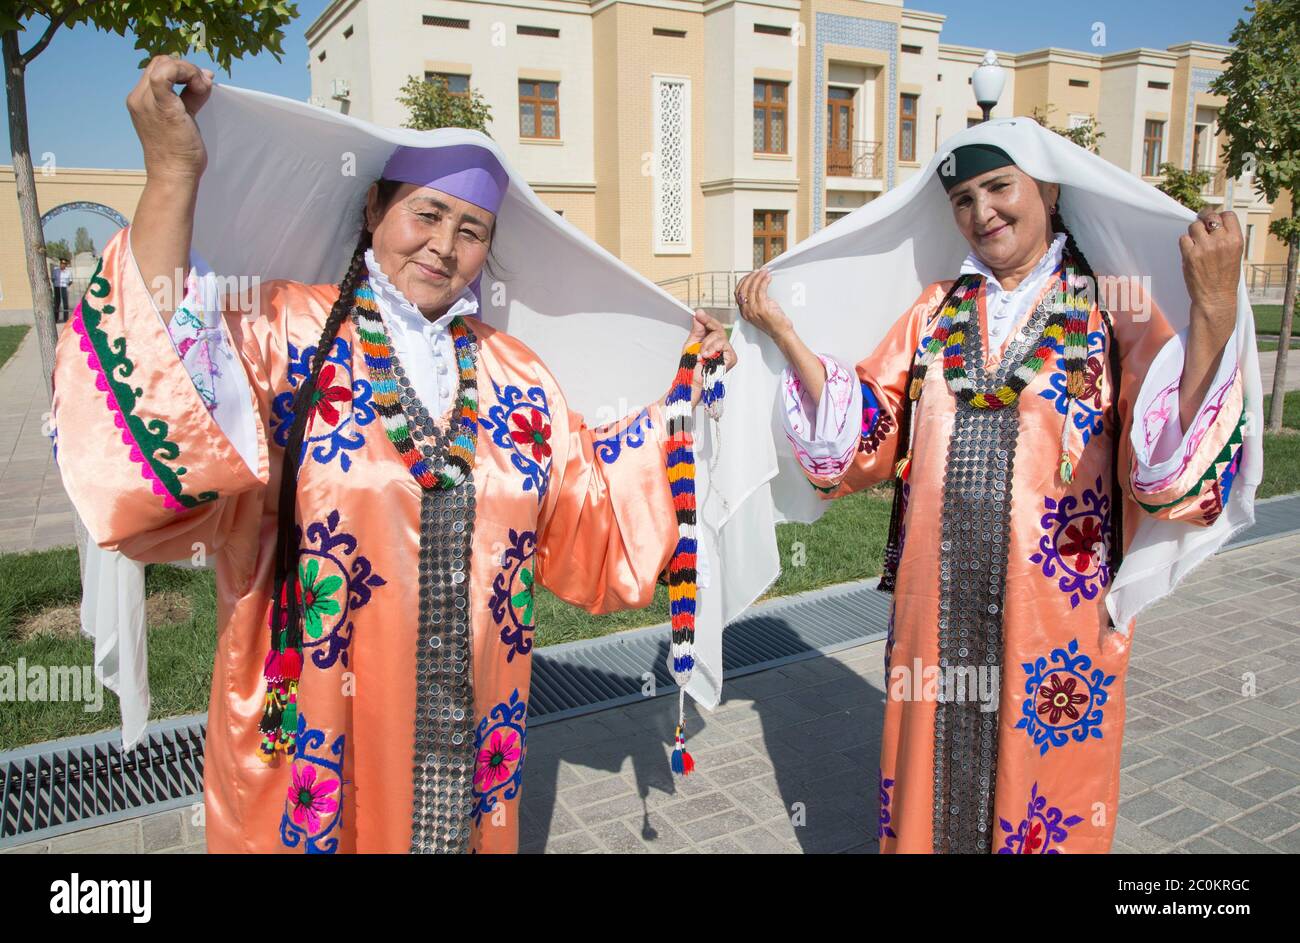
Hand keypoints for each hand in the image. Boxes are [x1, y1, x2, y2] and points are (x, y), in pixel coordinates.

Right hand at [126, 55, 213, 183]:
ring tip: (202, 88)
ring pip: (164, 63)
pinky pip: (166, 73)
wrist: (174, 176)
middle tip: (202, 86)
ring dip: (189, 70)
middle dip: (186, 68)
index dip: (180, 70)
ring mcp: (146, 102)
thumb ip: (192, 96)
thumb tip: (206, 76)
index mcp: (141, 100)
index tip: (199, 84)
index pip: (158, 69)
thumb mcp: (185, 118)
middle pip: (160, 62)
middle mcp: (139, 98)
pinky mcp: (161, 107)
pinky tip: (200, 86)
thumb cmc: (180, 154)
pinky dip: (187, 72)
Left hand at [670, 310, 736, 409]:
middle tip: (698, 347)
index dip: (707, 319)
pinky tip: (707, 357)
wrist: (691, 381)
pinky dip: (715, 349)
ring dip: (708, 345)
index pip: (714, 326)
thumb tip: (699, 314)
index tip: (699, 313)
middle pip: (718, 330)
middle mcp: (721, 345)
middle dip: (706, 336)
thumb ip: (697, 329)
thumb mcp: (691, 344)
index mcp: (712, 340)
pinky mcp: (732, 359)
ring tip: (701, 355)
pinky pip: (725, 346)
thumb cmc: (690, 366)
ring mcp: (727, 352)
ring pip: (721, 337)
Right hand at [735, 268, 793, 341]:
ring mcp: (753, 310)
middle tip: (759, 271)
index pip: (737, 292)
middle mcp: (746, 311)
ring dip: (758, 277)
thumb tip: (756, 283)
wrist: (780, 332)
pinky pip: (761, 290)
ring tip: (765, 272)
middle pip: (743, 288)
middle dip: (751, 277)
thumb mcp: (760, 308)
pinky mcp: (762, 308)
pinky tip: (768, 277)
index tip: (751, 274)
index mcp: (743, 311)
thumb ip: (755, 299)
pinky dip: (764, 281)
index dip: (743, 281)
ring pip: (752, 288)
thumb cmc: (773, 320)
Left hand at [1180, 208, 1241, 350]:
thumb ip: (1227, 237)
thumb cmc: (1225, 277)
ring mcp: (1205, 247)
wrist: (1215, 298)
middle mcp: (1221, 241)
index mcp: (1236, 240)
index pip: (1228, 214)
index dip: (1219, 216)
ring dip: (1193, 232)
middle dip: (1204, 220)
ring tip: (1197, 243)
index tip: (1214, 221)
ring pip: (1194, 226)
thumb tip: (1214, 222)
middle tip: (1201, 227)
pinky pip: (1183, 239)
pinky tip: (1190, 252)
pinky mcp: (1190, 255)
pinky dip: (1185, 243)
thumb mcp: (1235, 254)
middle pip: (1209, 216)